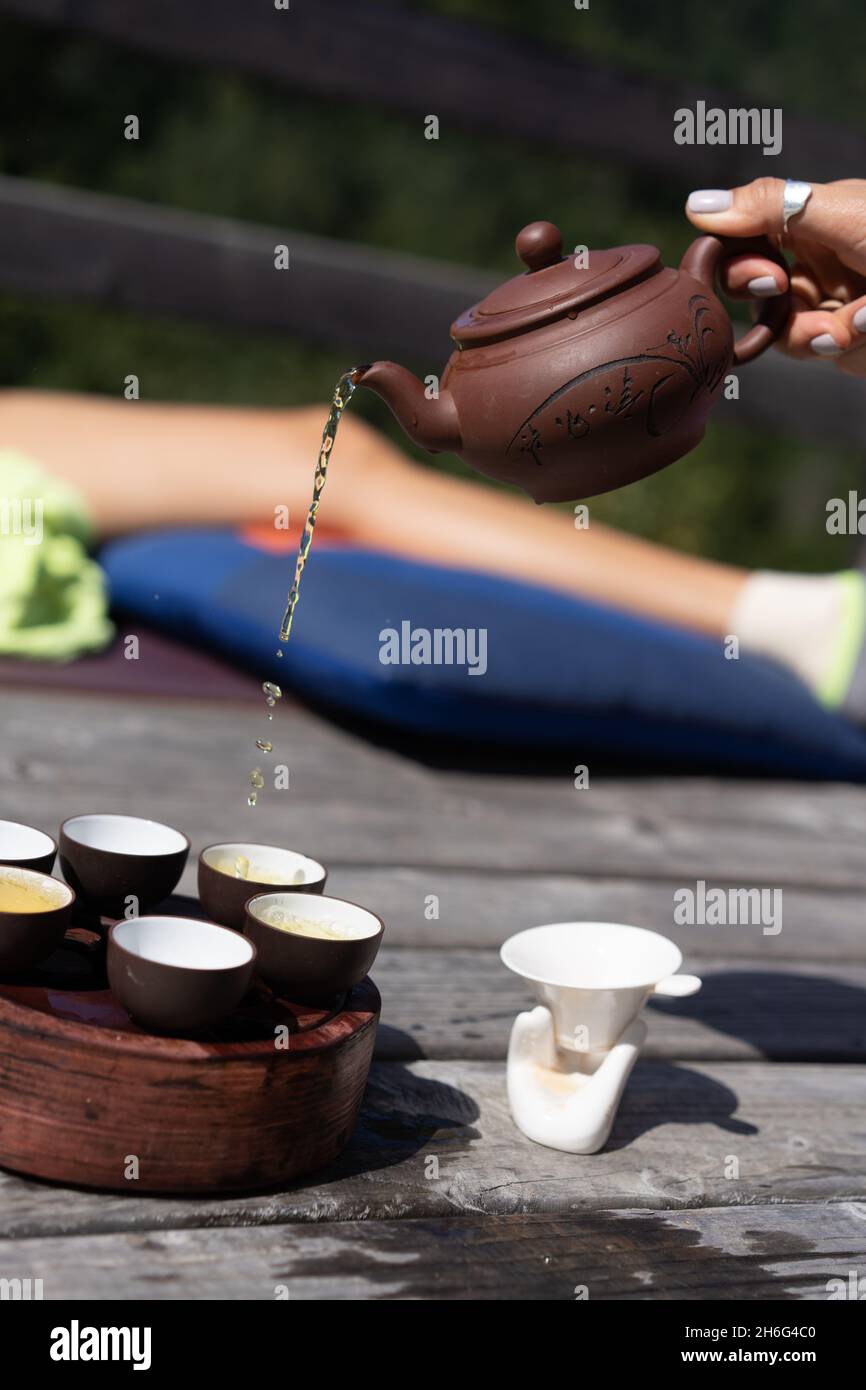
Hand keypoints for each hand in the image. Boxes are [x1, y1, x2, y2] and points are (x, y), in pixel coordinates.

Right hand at [685, 178, 865, 376]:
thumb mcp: (839, 211)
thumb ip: (768, 206)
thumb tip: (694, 205)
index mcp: (811, 218)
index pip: (744, 237)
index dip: (739, 262)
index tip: (765, 275)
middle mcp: (815, 260)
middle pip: (751, 291)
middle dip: (770, 303)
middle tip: (786, 295)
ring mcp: (829, 303)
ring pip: (780, 330)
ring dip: (810, 332)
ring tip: (855, 325)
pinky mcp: (845, 340)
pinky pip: (815, 350)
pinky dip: (838, 344)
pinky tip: (865, 330)